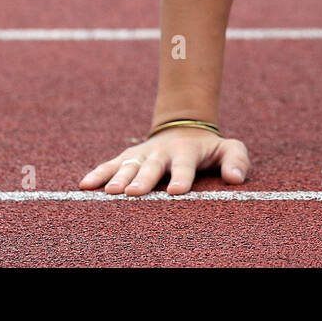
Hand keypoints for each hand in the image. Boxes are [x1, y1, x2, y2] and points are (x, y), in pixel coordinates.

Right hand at [79, 127, 249, 195]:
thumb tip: (236, 178)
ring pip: (129, 165)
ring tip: (110, 191)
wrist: (185, 127)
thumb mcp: (229, 148)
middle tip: (132, 193)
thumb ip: (236, 160)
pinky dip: (98, 174)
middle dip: (143, 179)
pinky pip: (111, 165)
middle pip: (152, 166)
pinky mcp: (128, 157)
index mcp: (187, 151)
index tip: (176, 191)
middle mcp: (162, 152)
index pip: (185, 164)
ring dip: (118, 177)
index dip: (182, 176)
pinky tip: (85, 185)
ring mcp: (143, 154)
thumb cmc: (208, 147)